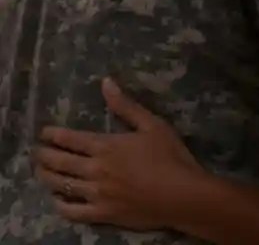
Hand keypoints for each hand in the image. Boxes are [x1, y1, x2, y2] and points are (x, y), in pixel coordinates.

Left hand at [34, 78, 206, 231]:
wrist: (182, 194)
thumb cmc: (171, 156)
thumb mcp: (153, 125)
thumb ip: (127, 106)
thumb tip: (106, 82)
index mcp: (106, 146)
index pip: (70, 139)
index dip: (53, 134)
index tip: (44, 132)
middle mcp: (95, 169)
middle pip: (60, 161)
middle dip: (44, 155)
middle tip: (37, 151)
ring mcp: (96, 193)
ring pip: (61, 184)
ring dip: (47, 176)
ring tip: (41, 171)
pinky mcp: (101, 213)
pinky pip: (72, 211)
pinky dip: (60, 204)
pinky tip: (57, 199)